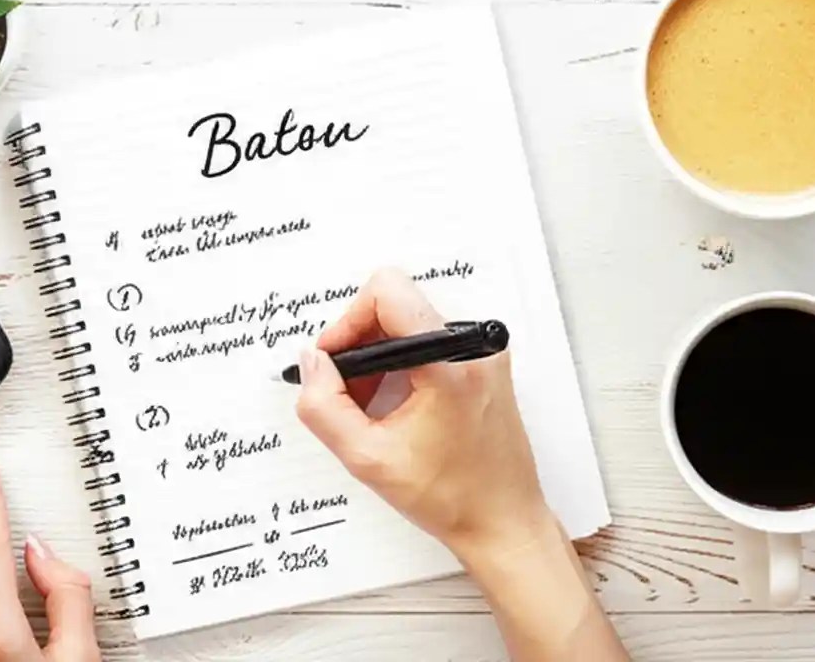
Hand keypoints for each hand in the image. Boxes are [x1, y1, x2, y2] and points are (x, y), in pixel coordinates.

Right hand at [293, 269, 555, 561]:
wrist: (502, 523)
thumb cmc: (451, 497)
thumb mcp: (367, 458)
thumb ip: (323, 406)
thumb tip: (312, 362)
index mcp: (450, 362)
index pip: (388, 292)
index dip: (347, 321)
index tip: (335, 359)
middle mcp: (474, 347)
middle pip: (396, 307)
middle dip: (360, 347)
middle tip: (348, 394)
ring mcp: (484, 354)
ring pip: (410, 326)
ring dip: (379, 359)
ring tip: (370, 408)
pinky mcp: (485, 365)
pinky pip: (430, 344)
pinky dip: (401, 367)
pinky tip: (393, 408)